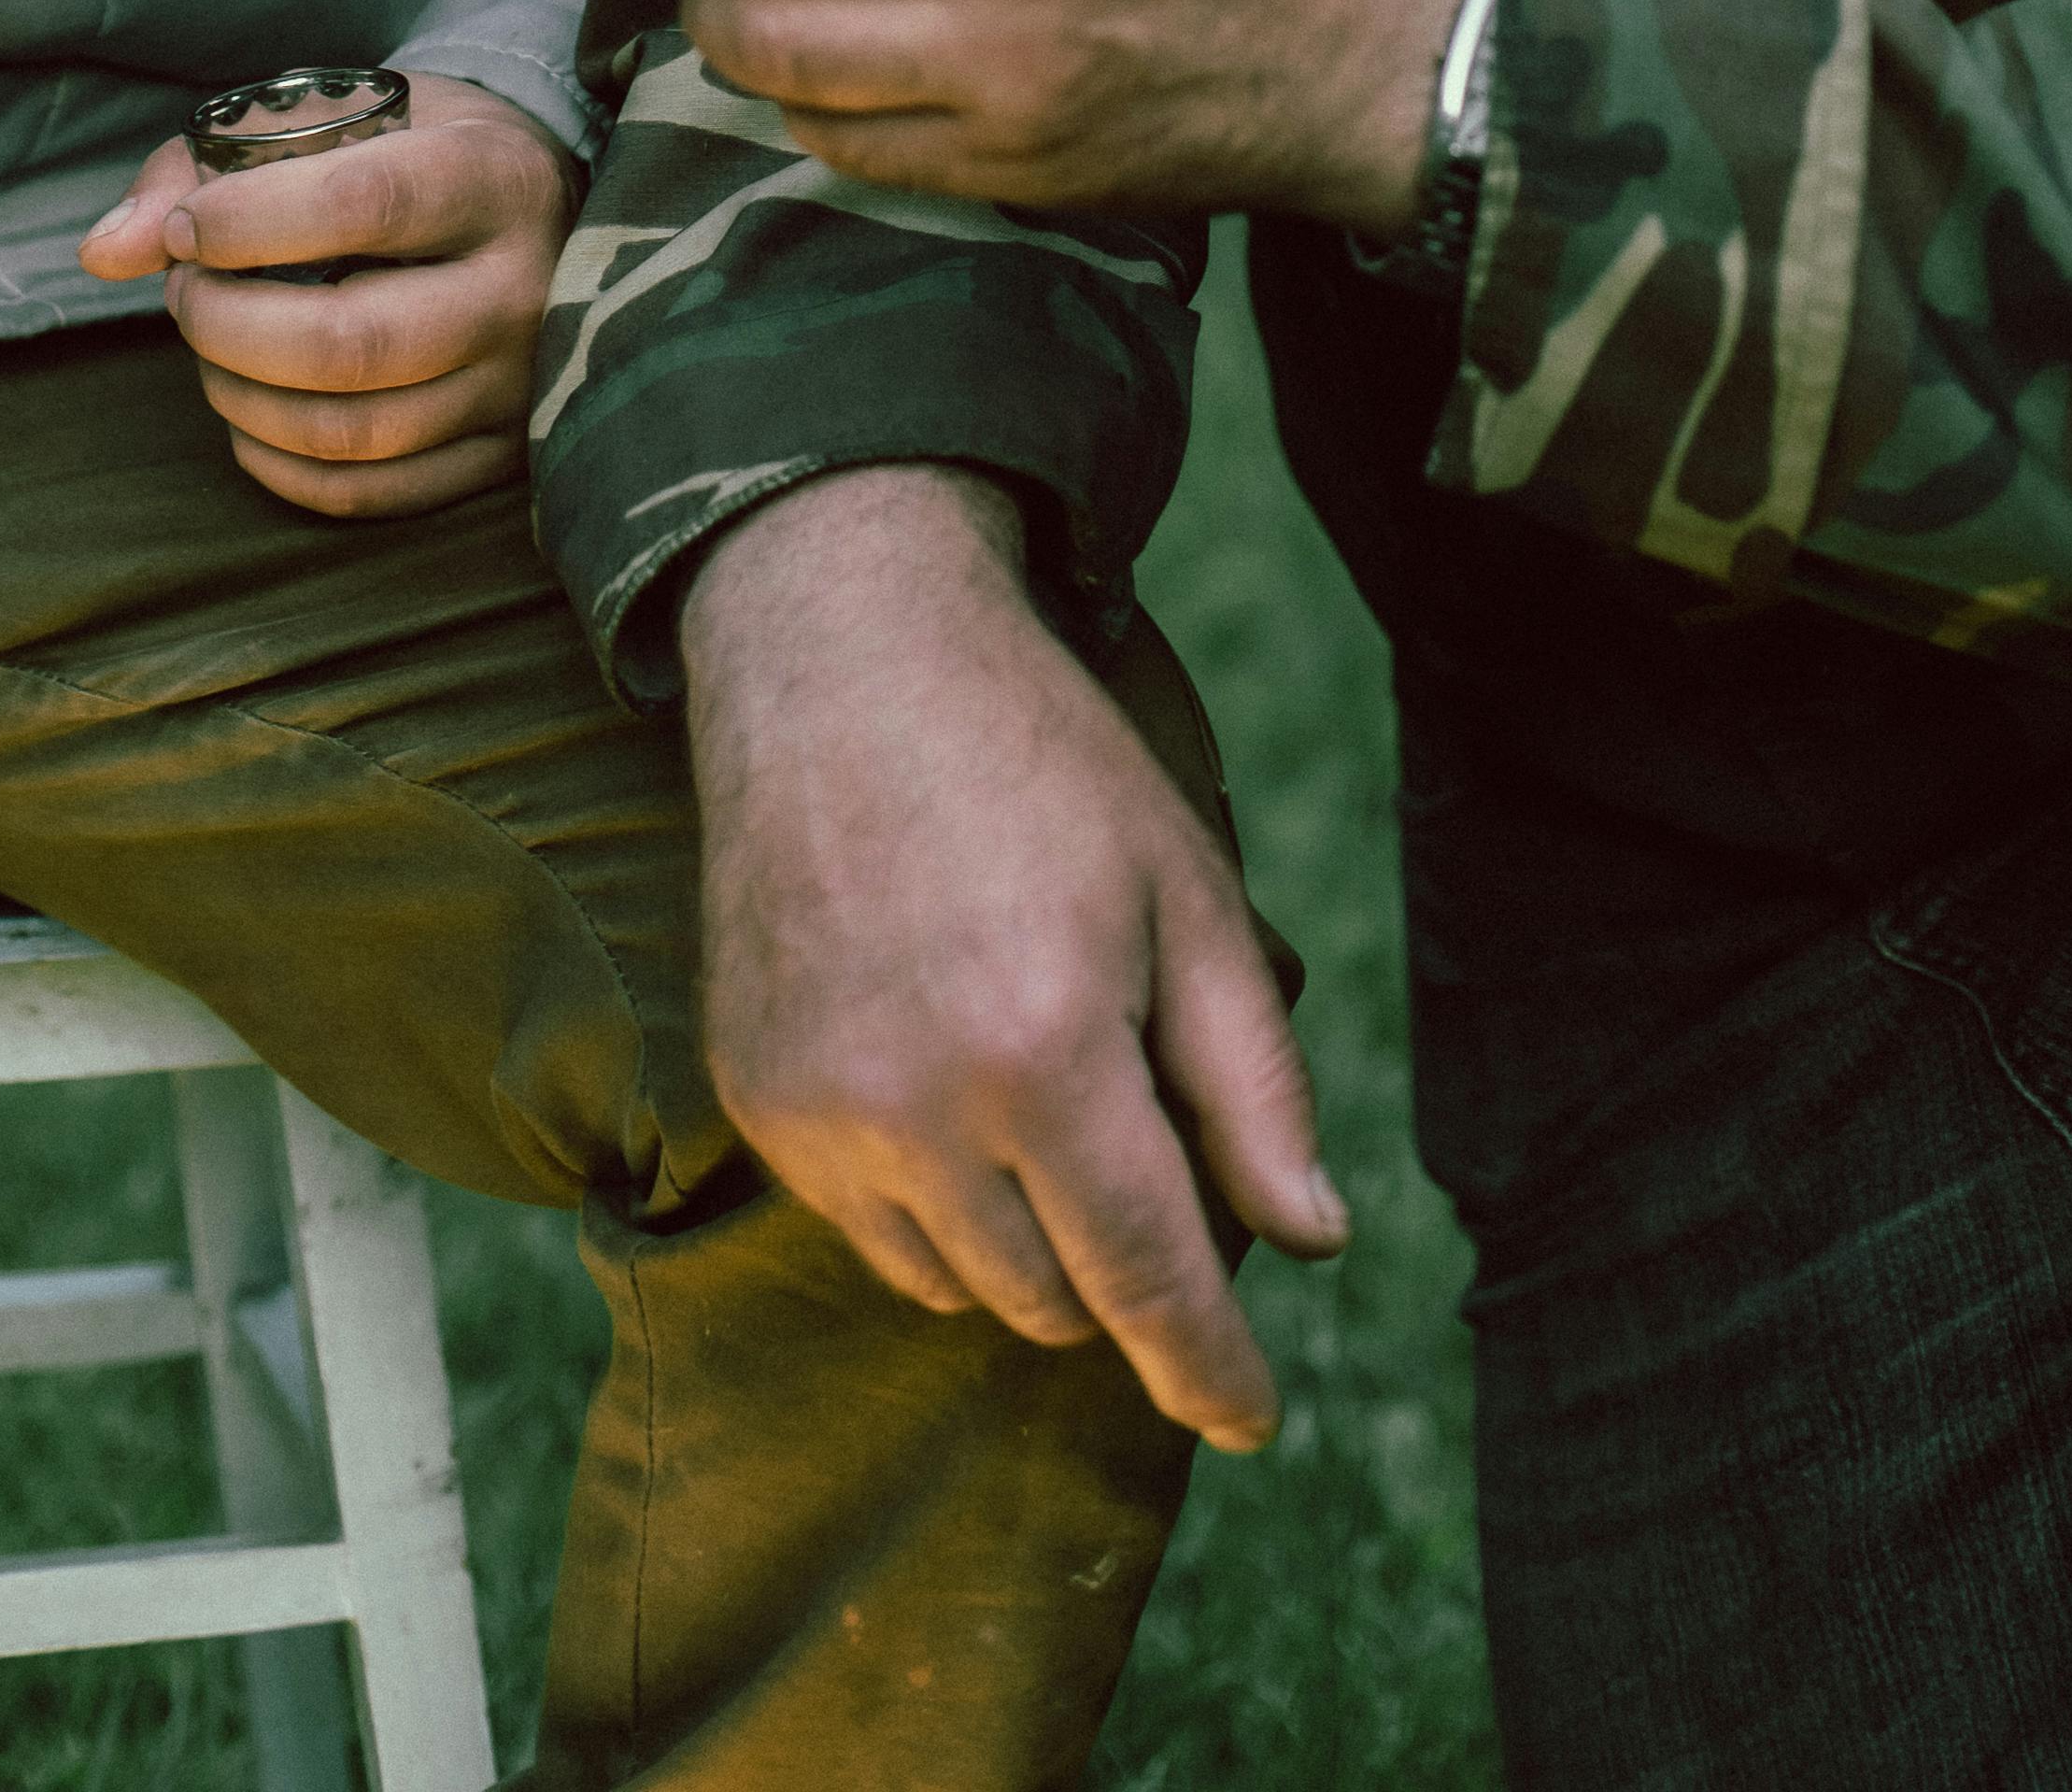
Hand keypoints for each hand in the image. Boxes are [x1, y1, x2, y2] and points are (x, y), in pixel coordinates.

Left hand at [79, 70, 570, 520]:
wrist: (533, 205)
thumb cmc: (407, 151)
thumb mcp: (329, 115)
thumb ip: (204, 169)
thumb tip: (105, 252)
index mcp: (492, 176)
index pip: (366, 204)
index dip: (249, 221)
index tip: (188, 228)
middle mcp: (522, 287)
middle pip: (353, 341)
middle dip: (228, 324)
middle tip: (185, 291)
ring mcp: (517, 383)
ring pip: (355, 430)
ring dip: (243, 396)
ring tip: (209, 346)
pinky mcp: (499, 456)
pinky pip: (373, 493)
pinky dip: (282, 467)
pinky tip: (247, 416)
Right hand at [683, 467, 1342, 1449]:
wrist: (841, 654)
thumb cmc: (1040, 764)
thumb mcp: (1189, 895)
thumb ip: (1253, 1087)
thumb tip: (1315, 1241)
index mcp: (1047, 1049)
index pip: (1148, 1282)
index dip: (1209, 1370)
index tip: (1249, 1418)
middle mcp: (919, 1105)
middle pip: (1054, 1302)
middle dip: (1122, 1270)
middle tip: (1145, 1143)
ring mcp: (819, 1109)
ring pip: (958, 1285)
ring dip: (1025, 1246)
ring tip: (1045, 1097)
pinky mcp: (756, 1096)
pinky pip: (866, 1229)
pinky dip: (931, 1201)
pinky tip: (951, 1083)